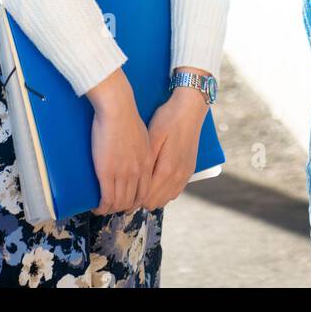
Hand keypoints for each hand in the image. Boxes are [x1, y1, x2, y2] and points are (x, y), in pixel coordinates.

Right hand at [87, 70, 153, 215]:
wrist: (117, 110)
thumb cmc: (127, 118)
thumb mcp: (143, 138)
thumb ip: (141, 152)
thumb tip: (136, 157)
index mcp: (147, 163)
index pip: (144, 193)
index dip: (134, 201)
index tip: (126, 201)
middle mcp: (138, 172)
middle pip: (131, 201)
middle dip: (122, 207)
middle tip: (112, 206)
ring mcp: (123, 174)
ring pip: (119, 202)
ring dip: (110, 209)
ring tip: (102, 207)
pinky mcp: (107, 173)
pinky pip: (106, 198)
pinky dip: (101, 206)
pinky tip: (95, 207)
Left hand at [138, 90, 206, 210]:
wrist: (191, 108)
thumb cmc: (168, 118)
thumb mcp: (152, 136)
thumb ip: (145, 161)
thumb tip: (133, 181)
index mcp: (166, 169)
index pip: (145, 198)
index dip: (131, 200)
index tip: (119, 196)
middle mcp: (177, 176)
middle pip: (154, 203)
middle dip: (139, 201)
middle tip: (126, 190)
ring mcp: (185, 174)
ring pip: (165, 200)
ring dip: (152, 197)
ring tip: (139, 187)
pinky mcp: (189, 170)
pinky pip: (174, 192)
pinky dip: (163, 192)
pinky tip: (155, 181)